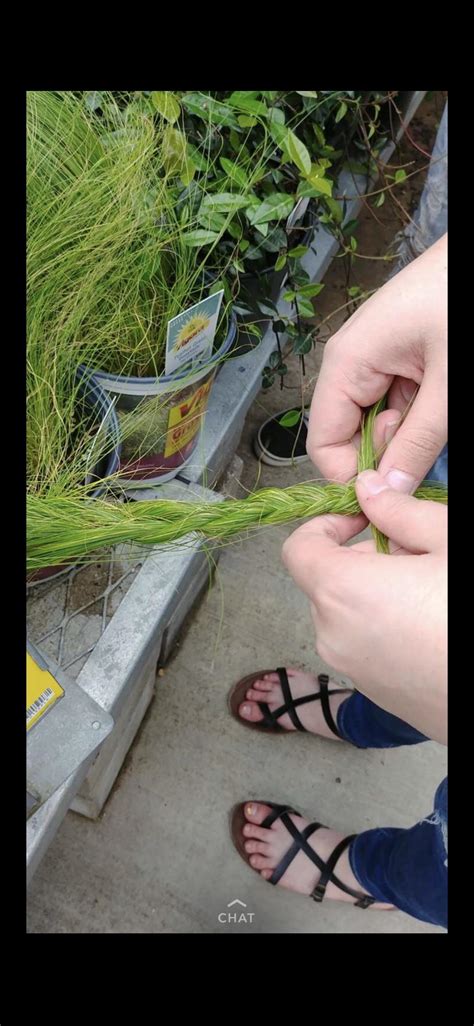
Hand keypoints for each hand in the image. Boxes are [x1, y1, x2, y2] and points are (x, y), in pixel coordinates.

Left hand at [282, 470, 446, 743]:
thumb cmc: (467, 612)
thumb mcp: (448, 542)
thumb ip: (400, 512)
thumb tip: (367, 489)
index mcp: (341, 590)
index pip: (299, 548)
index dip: (325, 524)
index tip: (363, 519)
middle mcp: (332, 634)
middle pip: (328, 582)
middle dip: (365, 560)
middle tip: (419, 556)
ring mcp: (351, 670)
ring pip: (348, 615)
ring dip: (377, 595)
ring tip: (430, 593)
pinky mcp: (375, 695)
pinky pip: (365, 647)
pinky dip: (386, 629)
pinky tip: (433, 630)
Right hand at [307, 234, 446, 488]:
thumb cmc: (460, 300)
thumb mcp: (448, 384)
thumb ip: (417, 442)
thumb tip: (388, 492)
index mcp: (346, 363)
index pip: (324, 446)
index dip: (354, 477)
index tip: (396, 490)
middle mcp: (349, 363)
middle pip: (350, 437)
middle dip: (389, 451)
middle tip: (432, 431)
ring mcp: (373, 359)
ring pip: (378, 424)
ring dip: (410, 432)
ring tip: (442, 406)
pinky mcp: (396, 357)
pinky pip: (397, 403)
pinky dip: (420, 414)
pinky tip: (441, 400)